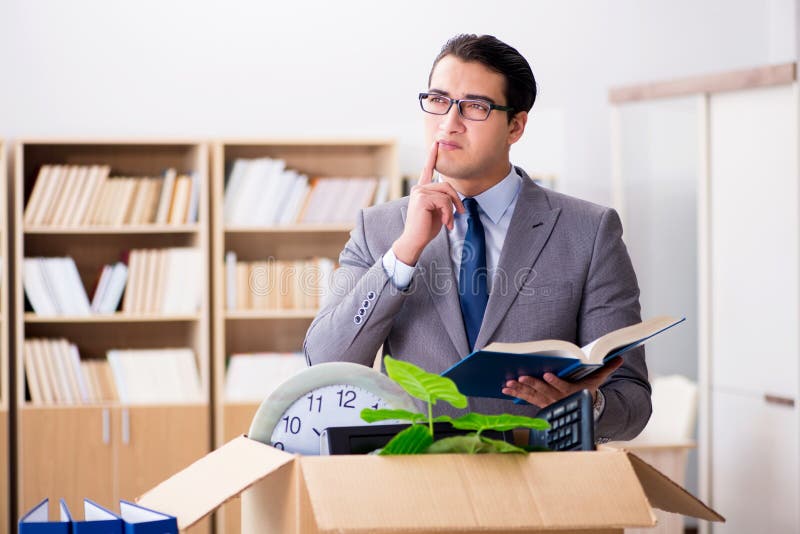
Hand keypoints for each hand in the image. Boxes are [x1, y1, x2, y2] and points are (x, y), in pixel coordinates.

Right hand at [392, 141, 464, 264]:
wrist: (414, 240)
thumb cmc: (425, 228)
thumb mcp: (438, 211)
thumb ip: (443, 200)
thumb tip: (454, 197)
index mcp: (421, 189)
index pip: (427, 170)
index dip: (432, 156)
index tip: (435, 143)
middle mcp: (418, 188)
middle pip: (446, 185)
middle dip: (456, 200)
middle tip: (461, 213)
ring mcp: (419, 192)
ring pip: (446, 195)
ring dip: (452, 210)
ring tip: (449, 222)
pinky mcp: (422, 199)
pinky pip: (444, 201)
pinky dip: (448, 213)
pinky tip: (445, 222)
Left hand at [501, 357, 623, 407]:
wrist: (583, 408)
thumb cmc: (588, 390)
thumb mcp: (598, 380)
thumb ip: (607, 368)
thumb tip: (620, 357)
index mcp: (572, 392)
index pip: (563, 387)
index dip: (555, 382)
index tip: (547, 375)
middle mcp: (558, 399)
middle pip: (543, 391)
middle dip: (531, 384)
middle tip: (520, 377)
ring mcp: (548, 402)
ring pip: (532, 396)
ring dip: (520, 390)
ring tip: (508, 384)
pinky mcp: (540, 404)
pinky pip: (526, 399)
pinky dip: (516, 394)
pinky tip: (506, 389)